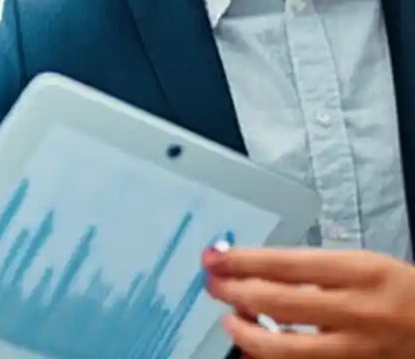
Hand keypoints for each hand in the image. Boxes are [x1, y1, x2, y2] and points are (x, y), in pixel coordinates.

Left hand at [204, 246, 414, 357]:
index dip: (242, 261)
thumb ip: (313, 271)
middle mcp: (359, 311)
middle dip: (234, 293)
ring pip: (285, 349)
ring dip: (246, 335)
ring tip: (230, 321)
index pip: (286, 264)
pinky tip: (254, 351)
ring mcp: (357, 349)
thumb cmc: (400, 293)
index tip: (212, 258)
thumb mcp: (364, 268)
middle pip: (279, 303)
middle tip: (213, 285)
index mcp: (362, 273)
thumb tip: (252, 270)